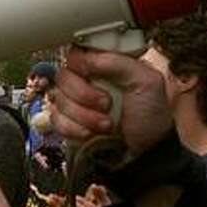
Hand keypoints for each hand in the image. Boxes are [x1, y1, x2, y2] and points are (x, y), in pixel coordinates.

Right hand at [53, 47, 172, 156]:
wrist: (146, 153)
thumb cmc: (151, 117)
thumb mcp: (147, 81)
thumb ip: (118, 62)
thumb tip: (85, 57)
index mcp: (105, 66)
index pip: (76, 54)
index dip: (80, 65)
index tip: (91, 75)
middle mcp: (87, 81)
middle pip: (62, 77)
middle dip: (84, 95)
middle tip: (107, 104)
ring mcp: (75, 103)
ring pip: (58, 100)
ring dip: (83, 116)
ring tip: (106, 125)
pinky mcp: (68, 123)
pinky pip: (56, 120)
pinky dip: (74, 129)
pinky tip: (91, 133)